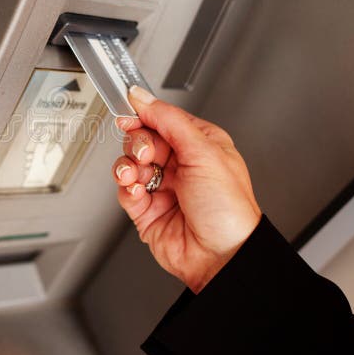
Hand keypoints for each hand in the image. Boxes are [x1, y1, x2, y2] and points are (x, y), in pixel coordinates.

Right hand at [112, 86, 261, 292]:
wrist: (221, 257)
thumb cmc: (228, 211)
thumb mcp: (204, 152)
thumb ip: (169, 120)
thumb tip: (142, 97)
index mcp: (200, 145)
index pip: (163, 119)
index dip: (144, 115)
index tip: (129, 113)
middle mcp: (180, 164)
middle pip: (142, 138)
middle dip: (138, 144)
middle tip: (147, 155)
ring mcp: (162, 186)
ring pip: (129, 162)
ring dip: (128, 166)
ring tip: (139, 175)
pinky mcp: (146, 208)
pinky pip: (124, 188)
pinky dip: (126, 187)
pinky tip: (138, 190)